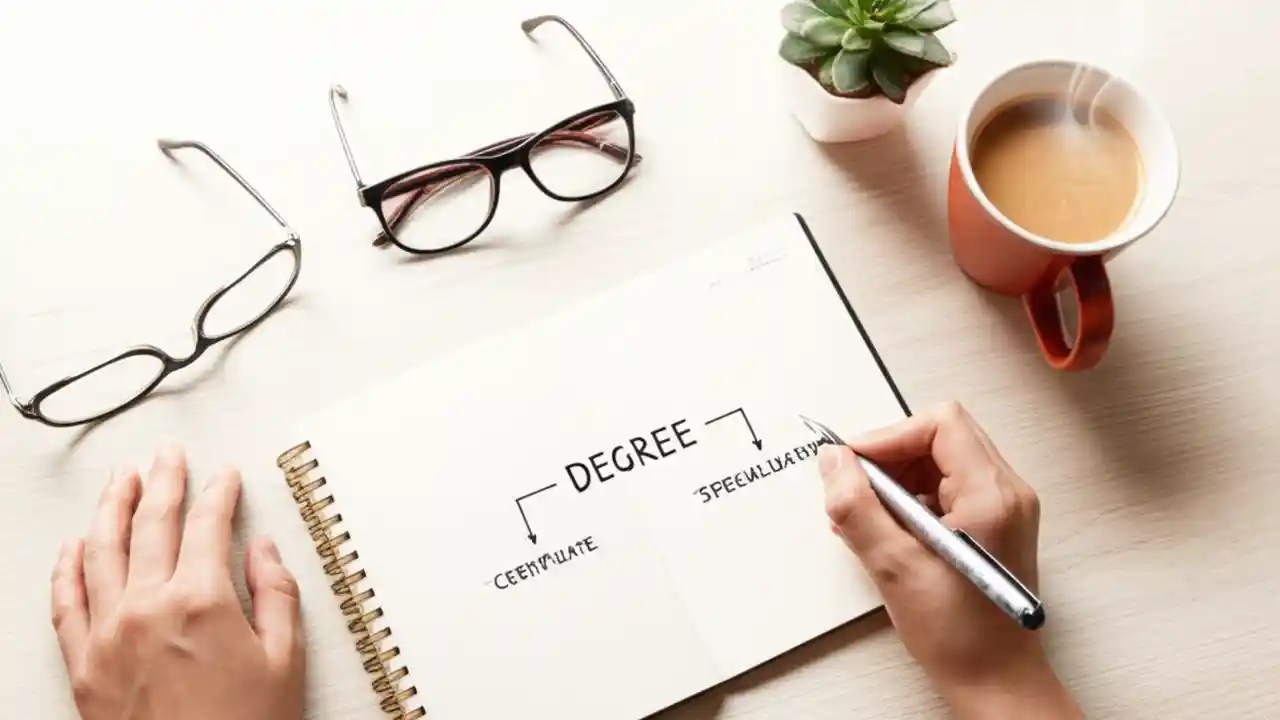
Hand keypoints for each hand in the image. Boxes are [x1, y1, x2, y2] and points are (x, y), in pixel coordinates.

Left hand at [50, 443, 304, 719]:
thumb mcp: (285, 661)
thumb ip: (276, 596)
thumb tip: (264, 552)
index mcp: (201, 601)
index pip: (207, 525)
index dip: (218, 493)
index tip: (225, 479)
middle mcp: (146, 608)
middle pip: (150, 524)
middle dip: (163, 481)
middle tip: (169, 457)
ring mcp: (107, 635)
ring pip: (101, 551)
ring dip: (112, 507)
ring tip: (122, 481)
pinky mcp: (82, 666)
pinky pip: (65, 602)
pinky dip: (68, 567)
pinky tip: (75, 547)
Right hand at [819, 402, 1080, 719]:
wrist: (996, 680)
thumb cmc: (963, 637)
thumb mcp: (894, 568)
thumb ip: (858, 508)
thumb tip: (835, 464)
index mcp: (991, 496)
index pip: (939, 424)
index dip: (888, 436)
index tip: (854, 462)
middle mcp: (1006, 494)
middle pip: (940, 437)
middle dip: (890, 457)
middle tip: (856, 487)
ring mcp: (1003, 509)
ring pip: (941, 461)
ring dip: (898, 480)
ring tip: (868, 517)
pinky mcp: (993, 524)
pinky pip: (947, 488)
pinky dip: (911, 499)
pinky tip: (887, 531)